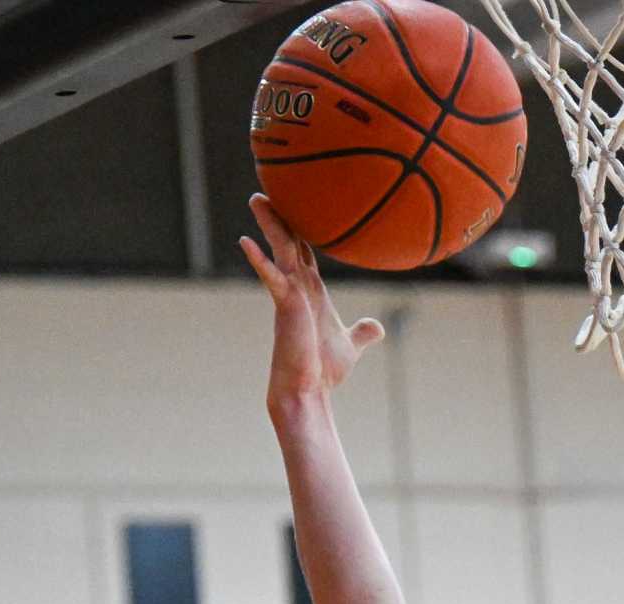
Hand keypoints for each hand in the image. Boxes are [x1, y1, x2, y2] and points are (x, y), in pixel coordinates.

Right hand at [241, 193, 384, 409]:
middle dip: (280, 218)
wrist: (308, 391)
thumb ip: (362, 333)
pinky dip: (260, 262)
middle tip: (267, 191)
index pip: (305, 253)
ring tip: (257, 200)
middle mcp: (299, 289)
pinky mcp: (285, 307)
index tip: (299, 206)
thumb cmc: (323, 370)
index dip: (303, 230)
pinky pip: (271, 279)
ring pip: (280, 251)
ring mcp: (290, 296)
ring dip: (270, 225)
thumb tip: (377, 327)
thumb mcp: (349, 346)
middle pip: (289, 244)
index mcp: (312, 293)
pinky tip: (246, 243)